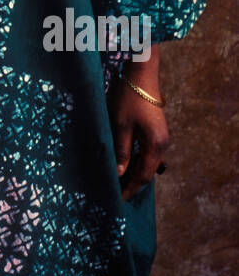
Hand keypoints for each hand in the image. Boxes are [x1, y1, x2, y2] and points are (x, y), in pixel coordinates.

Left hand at [109, 74, 169, 201]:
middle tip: (114, 192)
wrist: (141, 75)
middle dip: (131, 183)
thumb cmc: (129, 98)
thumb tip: (119, 174)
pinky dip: (136, 160)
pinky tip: (124, 163)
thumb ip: (122, 151)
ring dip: (133, 172)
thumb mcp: (121, 125)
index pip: (143, 176)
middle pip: (147, 171)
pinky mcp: (155, 132)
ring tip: (117, 181)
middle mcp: (162, 144)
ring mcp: (160, 138)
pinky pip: (147, 153)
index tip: (118, 199)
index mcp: (155, 145)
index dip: (131, 189)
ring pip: (147, 162)